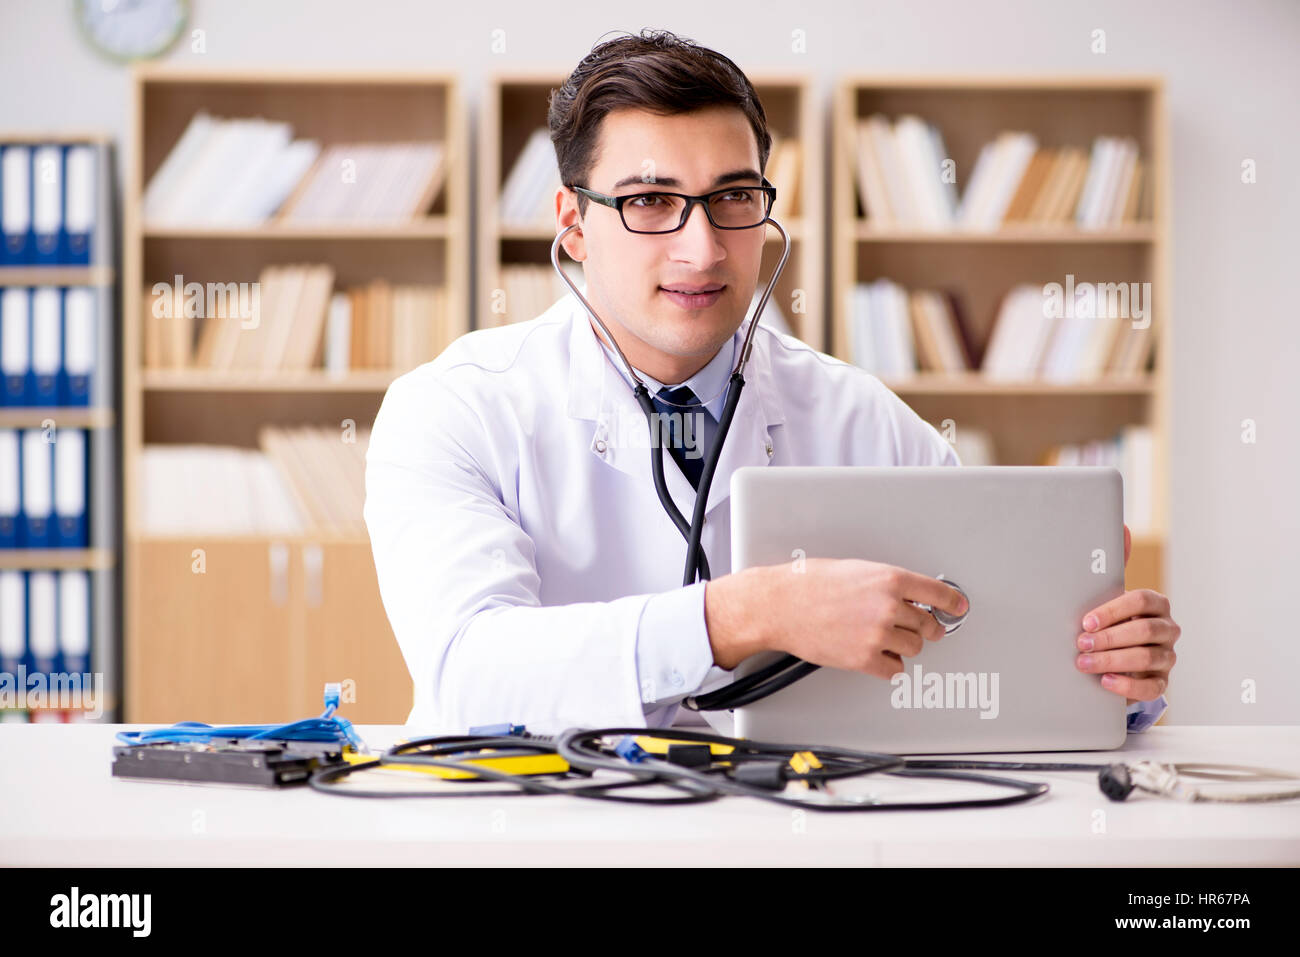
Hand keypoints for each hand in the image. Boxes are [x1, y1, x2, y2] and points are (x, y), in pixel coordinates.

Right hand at [706, 558, 967, 676]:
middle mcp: (888, 607)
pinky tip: (876, 654)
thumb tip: (909, 595)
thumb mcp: (856, 570)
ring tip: (880, 636)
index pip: (937, 594)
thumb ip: (886, 584)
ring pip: (913, 648)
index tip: (959, 608)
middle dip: (923, 627)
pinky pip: (894, 669)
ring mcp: (878, 634)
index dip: (952, 603)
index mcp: (889, 580)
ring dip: (902, 645)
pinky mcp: (864, 658)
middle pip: (928, 625)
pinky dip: (888, 665)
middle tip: (915, 626)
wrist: (780, 605)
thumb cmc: (809, 583)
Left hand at [1076, 523, 1179, 702]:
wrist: (1115, 656)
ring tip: (1084, 663)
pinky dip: (1127, 685)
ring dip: (1112, 660)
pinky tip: (1106, 681)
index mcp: (1155, 604)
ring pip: (1147, 658)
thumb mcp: (1108, 596)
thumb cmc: (1110, 621)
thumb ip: (1115, 566)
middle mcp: (1166, 629)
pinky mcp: (1160, 682)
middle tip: (1080, 643)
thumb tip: (1122, 527)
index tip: (1086, 620)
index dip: (1115, 610)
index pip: (1143, 601)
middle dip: (1110, 638)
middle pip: (1145, 631)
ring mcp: (1166, 657)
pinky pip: (1151, 686)